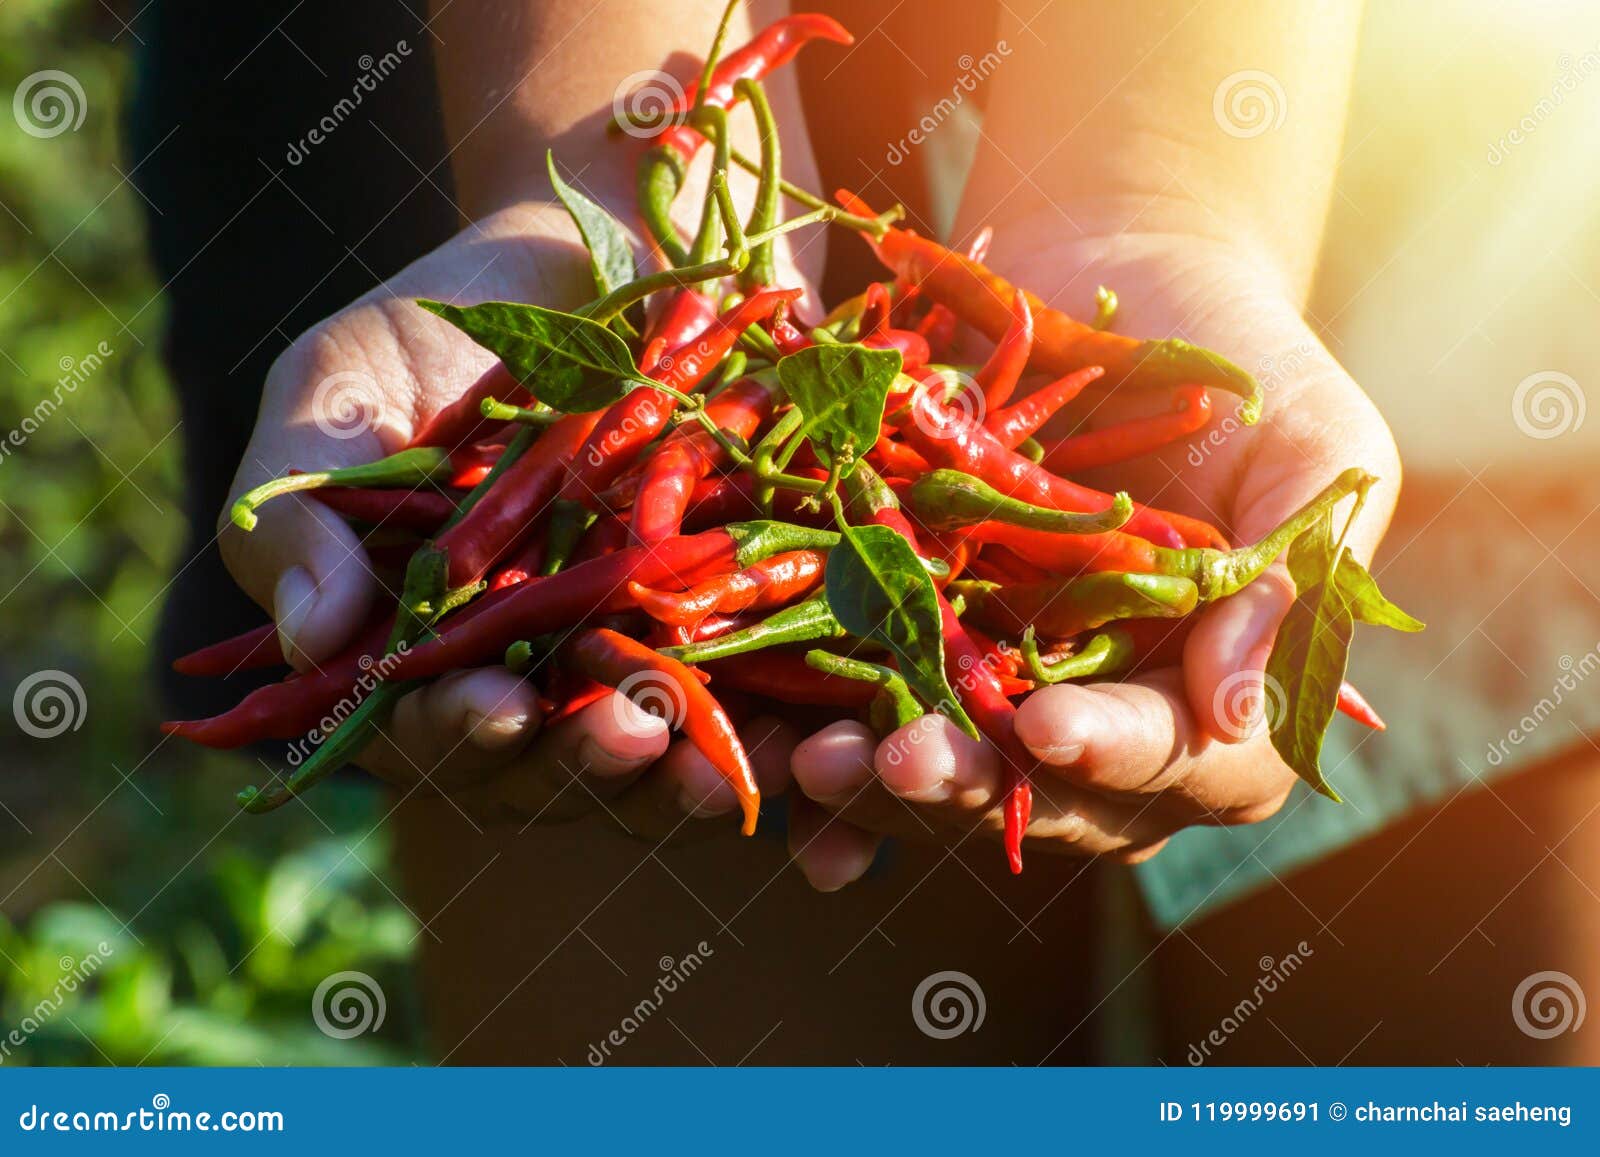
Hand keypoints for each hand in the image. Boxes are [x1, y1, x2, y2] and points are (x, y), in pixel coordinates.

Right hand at [219, 194, 818, 828]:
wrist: (608, 237)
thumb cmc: (451, 313)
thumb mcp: (342, 386)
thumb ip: (295, 510)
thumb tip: (312, 641)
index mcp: (428, 638)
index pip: (429, 724)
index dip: (457, 733)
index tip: (492, 711)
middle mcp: (536, 664)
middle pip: (553, 760)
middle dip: (585, 763)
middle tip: (625, 738)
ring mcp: (640, 644)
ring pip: (657, 747)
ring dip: (684, 769)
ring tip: (711, 767)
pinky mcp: (733, 613)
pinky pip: (759, 692)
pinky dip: (778, 723)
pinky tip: (805, 738)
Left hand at [786, 230, 1400, 888]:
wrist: (1112, 271)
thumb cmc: (1236, 358)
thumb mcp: (1307, 449)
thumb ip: (1288, 580)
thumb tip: (1237, 718)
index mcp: (1209, 686)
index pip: (1181, 758)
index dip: (1116, 753)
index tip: (1047, 727)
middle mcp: (1099, 706)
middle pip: (1044, 788)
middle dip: (970, 781)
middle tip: (901, 762)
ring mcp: (996, 675)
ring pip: (942, 763)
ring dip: (873, 785)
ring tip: (813, 765)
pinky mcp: (906, 631)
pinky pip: (859, 705)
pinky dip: (812, 743)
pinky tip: (766, 762)